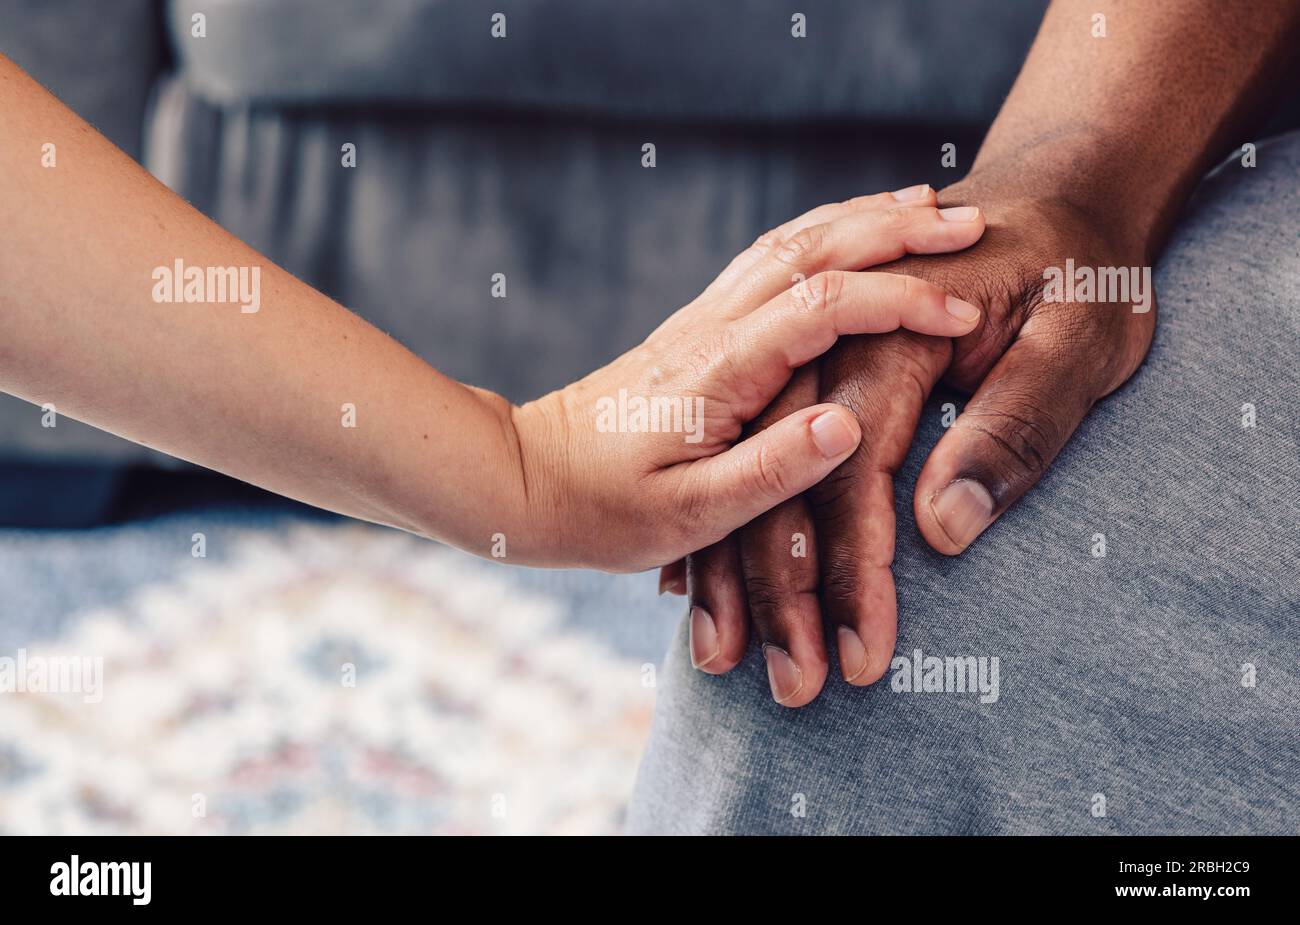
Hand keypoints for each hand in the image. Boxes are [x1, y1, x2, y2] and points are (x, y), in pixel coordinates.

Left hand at [512, 190, 986, 570]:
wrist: (523, 480)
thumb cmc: (603, 512)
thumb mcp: (690, 514)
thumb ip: (771, 470)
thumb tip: (847, 423)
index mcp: (719, 371)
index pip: (824, 307)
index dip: (898, 301)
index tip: (960, 310)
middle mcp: (713, 329)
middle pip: (813, 249)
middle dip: (894, 231)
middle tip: (968, 221)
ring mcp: (701, 322)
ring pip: (790, 243)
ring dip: (860, 218)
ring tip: (924, 208)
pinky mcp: (695, 331)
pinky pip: (769, 261)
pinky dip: (820, 235)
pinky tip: (846, 237)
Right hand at [668, 188, 1154, 703]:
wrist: (1064, 195)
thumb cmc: (1084, 273)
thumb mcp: (1081, 342)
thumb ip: (1013, 431)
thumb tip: (943, 532)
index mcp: (891, 344)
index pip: (851, 474)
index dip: (851, 570)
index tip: (860, 655)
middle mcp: (831, 351)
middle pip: (780, 486)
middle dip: (779, 594)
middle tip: (793, 686)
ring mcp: (811, 359)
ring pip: (749, 477)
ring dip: (735, 571)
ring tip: (724, 655)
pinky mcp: (811, 373)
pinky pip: (748, 455)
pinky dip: (726, 521)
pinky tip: (700, 580)